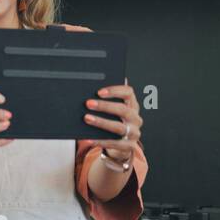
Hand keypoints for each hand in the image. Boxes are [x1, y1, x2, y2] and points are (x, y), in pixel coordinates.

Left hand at [48, 24, 143, 162]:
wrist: (119, 146)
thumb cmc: (110, 120)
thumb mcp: (108, 106)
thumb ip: (102, 94)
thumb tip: (83, 72)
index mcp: (131, 103)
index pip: (128, 93)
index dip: (114, 90)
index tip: (98, 90)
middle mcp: (136, 117)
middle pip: (123, 110)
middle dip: (105, 106)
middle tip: (87, 103)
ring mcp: (134, 133)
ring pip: (119, 127)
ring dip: (101, 122)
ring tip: (85, 118)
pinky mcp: (128, 147)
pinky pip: (114, 143)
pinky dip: (100, 140)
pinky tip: (86, 137)